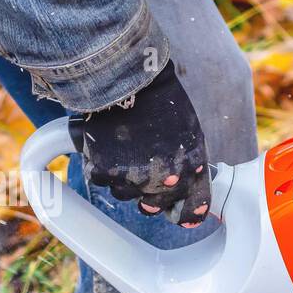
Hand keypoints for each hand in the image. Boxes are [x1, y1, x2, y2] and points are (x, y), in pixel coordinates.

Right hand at [77, 60, 210, 226]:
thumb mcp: (189, 132)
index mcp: (191, 168)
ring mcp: (133, 177)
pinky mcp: (104, 170)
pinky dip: (100, 164)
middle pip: (155, 205)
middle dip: (149, 192)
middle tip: (141, 168)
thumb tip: (183, 187)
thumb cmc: (161, 99)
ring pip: (125, 194)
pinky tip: (105, 143)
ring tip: (123, 147)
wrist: (125, 75)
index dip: (186, 214)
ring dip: (123, 178)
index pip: (193, 208)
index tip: (181, 217)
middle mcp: (165, 179)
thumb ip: (189, 163)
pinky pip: (100, 179)